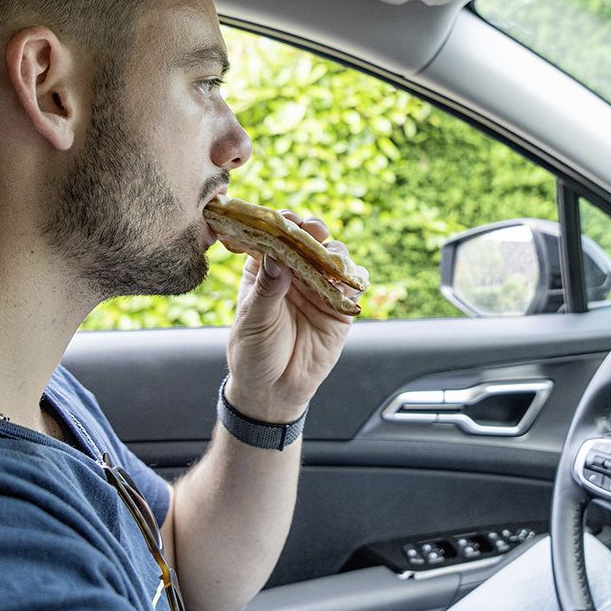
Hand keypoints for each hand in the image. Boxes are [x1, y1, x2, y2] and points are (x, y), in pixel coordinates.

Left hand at [223, 211, 366, 422]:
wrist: (272, 390)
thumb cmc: (253, 352)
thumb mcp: (254, 319)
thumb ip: (267, 289)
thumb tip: (276, 256)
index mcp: (265, 268)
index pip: (276, 236)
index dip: (282, 223)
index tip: (286, 219)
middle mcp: (294, 272)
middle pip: (309, 241)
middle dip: (314, 232)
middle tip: (314, 232)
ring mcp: (319, 288)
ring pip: (335, 258)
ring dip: (337, 252)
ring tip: (332, 257)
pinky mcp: (340, 308)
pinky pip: (354, 286)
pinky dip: (356, 279)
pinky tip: (351, 282)